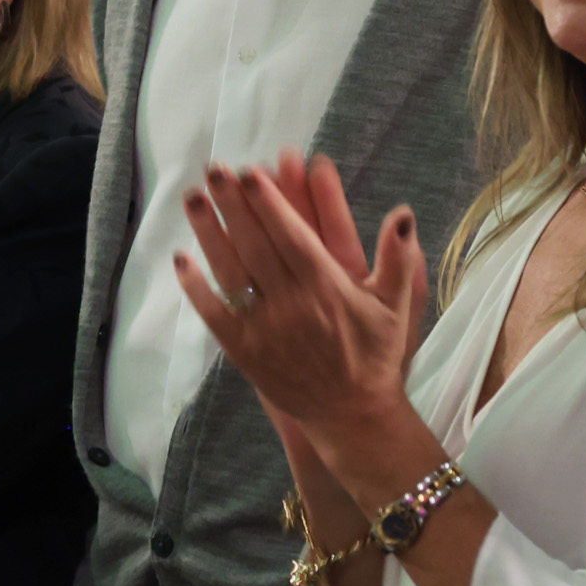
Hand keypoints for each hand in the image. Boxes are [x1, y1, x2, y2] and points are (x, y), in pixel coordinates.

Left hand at [172, 151, 423, 446]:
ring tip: (193, 199)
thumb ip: (398, 259)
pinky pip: (215, 314)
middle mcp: (293, 304)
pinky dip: (197, 287)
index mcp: (327, 287)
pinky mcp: (245, 352)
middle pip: (256, 244)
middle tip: (214, 169)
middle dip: (234, 204)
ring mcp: (265, 328)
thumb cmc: (376, 355)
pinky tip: (181, 258)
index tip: (250, 172)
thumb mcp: (396, 306)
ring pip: (231, 271)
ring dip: (209, 233)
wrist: (353, 416)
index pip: (292, 235)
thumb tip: (403, 215)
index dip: (269, 203)